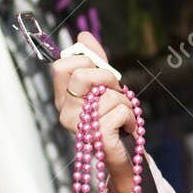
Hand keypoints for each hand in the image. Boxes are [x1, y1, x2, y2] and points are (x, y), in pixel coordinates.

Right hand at [51, 30, 136, 192]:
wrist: (122, 156)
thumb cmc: (112, 121)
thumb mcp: (104, 88)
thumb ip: (95, 62)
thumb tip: (83, 35)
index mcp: (63, 98)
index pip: (62, 66)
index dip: (84, 61)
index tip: (99, 72)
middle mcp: (65, 113)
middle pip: (82, 75)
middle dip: (107, 78)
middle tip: (115, 93)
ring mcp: (78, 127)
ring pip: (108, 95)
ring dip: (125, 103)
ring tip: (122, 117)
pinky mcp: (96, 137)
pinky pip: (120, 111)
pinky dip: (131, 118)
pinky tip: (126, 129)